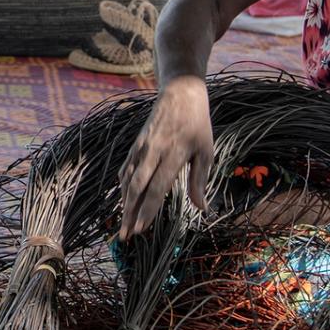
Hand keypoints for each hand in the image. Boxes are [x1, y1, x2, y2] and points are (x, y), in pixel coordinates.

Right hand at [117, 77, 213, 239]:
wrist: (180, 93)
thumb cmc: (198, 124)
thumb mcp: (206, 151)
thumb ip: (200, 180)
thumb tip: (202, 208)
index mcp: (173, 154)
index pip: (157, 188)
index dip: (147, 210)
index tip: (140, 229)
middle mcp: (153, 152)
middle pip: (137, 188)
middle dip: (129, 214)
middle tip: (124, 236)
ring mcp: (141, 148)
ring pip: (128, 180)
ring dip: (124, 204)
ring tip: (122, 224)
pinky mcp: (136, 145)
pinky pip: (126, 169)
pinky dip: (123, 187)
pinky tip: (124, 200)